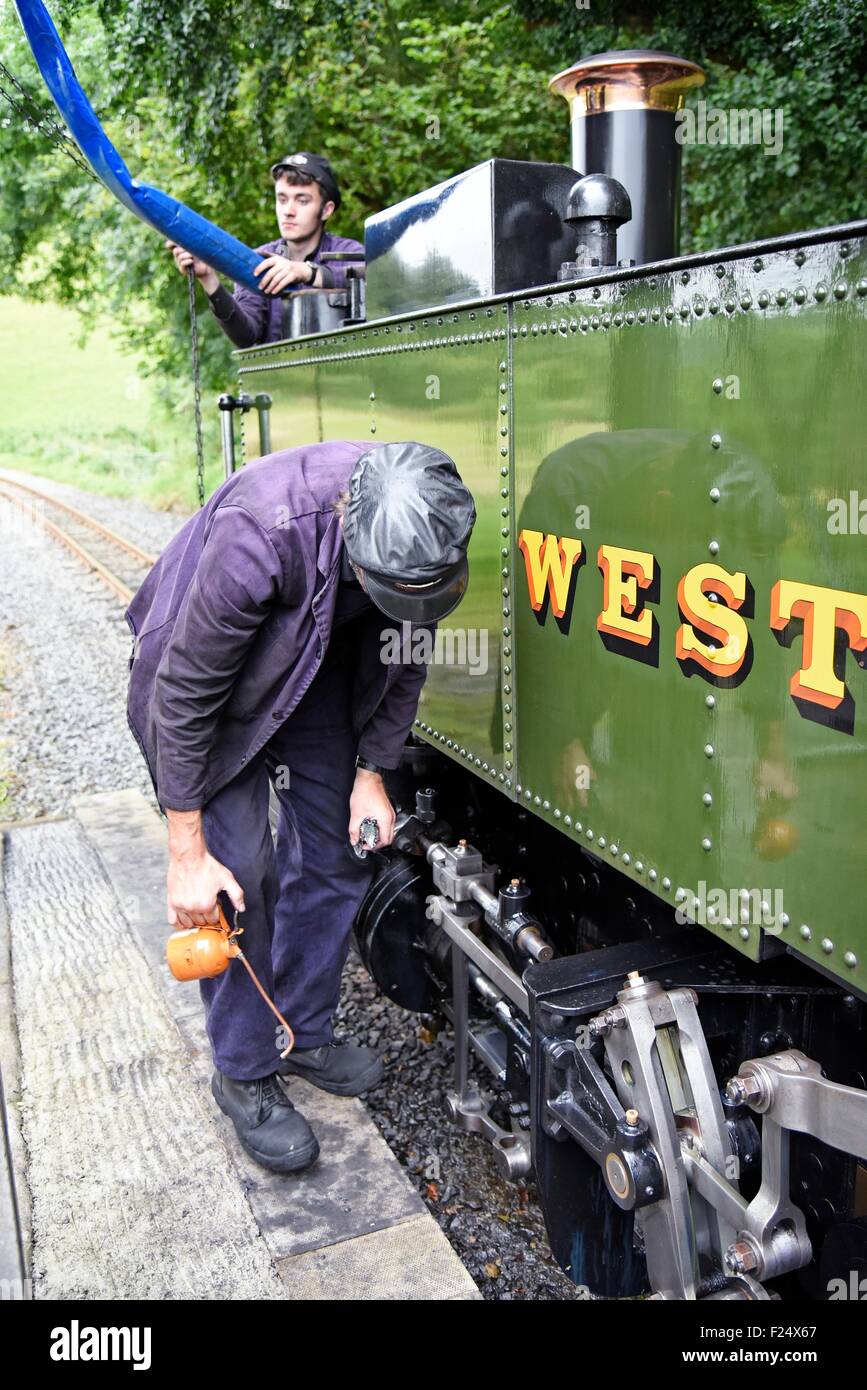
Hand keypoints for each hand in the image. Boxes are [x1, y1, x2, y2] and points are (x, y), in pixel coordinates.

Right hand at [164, 807, 244, 927]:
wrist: (189, 857)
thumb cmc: (207, 866)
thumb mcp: (227, 879)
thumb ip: (237, 895)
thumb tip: (241, 909)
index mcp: (207, 905)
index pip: (213, 920)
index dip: (215, 914)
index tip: (215, 907)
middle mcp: (193, 908)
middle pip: (201, 923)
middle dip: (205, 917)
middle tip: (206, 906)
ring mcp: (180, 906)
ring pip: (188, 924)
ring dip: (193, 920)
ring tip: (197, 911)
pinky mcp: (172, 902)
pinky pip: (173, 921)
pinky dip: (179, 923)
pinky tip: (184, 918)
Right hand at [166, 239, 218, 293]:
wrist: (207, 267)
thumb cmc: (202, 255)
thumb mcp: (195, 247)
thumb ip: (189, 243)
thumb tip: (184, 238)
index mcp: (180, 249)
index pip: (170, 245)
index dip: (170, 243)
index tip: (174, 242)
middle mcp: (178, 255)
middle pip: (175, 250)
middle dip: (183, 249)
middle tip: (191, 251)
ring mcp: (179, 263)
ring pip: (179, 256)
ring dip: (187, 255)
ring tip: (193, 257)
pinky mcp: (182, 269)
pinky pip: (182, 263)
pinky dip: (187, 261)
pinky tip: (191, 261)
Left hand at [253, 253, 315, 294]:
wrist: (301, 269)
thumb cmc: (286, 266)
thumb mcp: (278, 259)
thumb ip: (268, 256)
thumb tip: (256, 252)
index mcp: (276, 259)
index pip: (266, 262)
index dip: (260, 268)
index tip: (254, 275)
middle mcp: (282, 263)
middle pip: (270, 273)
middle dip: (264, 281)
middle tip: (260, 287)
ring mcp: (288, 269)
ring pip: (276, 279)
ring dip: (270, 287)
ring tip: (266, 291)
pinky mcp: (292, 276)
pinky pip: (283, 283)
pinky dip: (277, 288)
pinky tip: (273, 292)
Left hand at [349, 769, 394, 848]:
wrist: (368, 779)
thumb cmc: (365, 792)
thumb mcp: (356, 814)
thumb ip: (354, 830)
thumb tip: (354, 840)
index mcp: (385, 819)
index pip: (384, 841)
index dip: (374, 846)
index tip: (365, 845)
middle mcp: (391, 817)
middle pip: (388, 838)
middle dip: (377, 843)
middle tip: (366, 842)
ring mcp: (390, 814)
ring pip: (388, 832)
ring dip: (378, 835)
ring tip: (367, 834)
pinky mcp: (387, 811)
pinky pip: (386, 825)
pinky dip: (379, 829)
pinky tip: (370, 826)